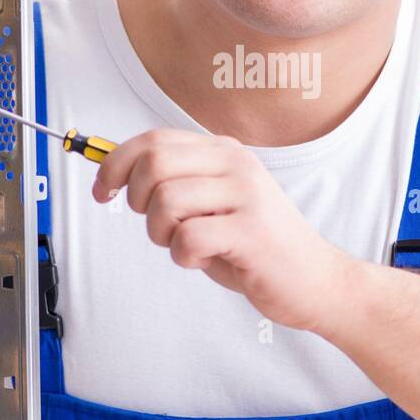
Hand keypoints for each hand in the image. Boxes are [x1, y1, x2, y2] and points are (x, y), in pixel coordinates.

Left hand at [91, 129, 355, 330]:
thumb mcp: (214, 204)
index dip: (115, 163)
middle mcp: (236, 165)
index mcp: (224, 152)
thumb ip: (177, 185)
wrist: (315, 281)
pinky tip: (205, 259)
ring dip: (161, 234)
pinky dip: (184, 257)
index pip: (153, 139)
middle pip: (153, 163)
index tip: (103, 190)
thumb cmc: (256, 247)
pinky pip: (188, 238)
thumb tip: (118, 175)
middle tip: (157, 226)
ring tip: (188, 246)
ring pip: (166, 201)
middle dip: (137, 200)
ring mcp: (247, 195)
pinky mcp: (252, 231)